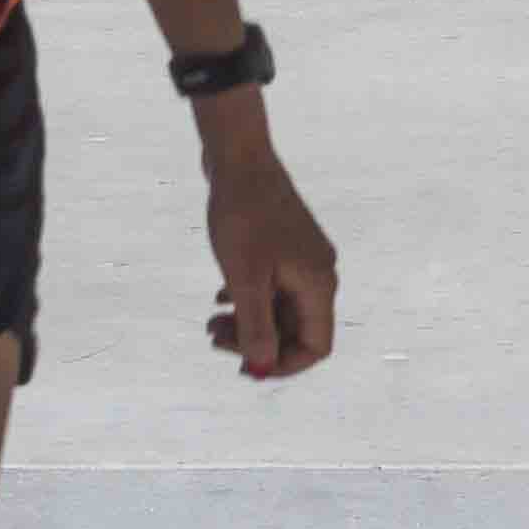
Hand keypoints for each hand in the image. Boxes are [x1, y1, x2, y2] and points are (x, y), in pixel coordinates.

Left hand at [200, 108, 337, 380]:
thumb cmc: (244, 218)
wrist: (239, 159)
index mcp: (317, 282)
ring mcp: (301, 258)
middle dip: (256, 343)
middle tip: (214, 337)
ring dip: (248, 323)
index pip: (317, 346)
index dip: (283, 365)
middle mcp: (317, 272)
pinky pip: (272, 289)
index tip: (245, 365)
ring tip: (211, 322)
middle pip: (296, 330)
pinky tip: (220, 297)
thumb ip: (256, 328)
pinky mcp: (284, 246)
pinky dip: (249, 301)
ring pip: (280, 310)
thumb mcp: (246, 280)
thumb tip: (261, 369)